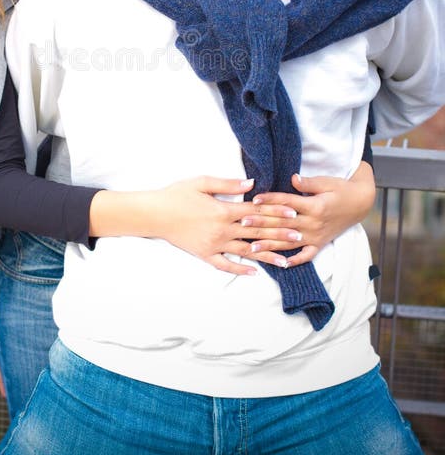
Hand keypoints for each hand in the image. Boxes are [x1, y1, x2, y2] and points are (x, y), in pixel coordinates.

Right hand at [90, 176, 306, 275]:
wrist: (154, 214)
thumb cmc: (177, 194)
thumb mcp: (201, 182)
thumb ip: (228, 184)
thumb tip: (252, 184)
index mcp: (223, 210)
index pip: (256, 212)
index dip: (277, 212)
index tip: (294, 213)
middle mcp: (222, 230)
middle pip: (257, 233)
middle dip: (280, 234)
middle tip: (300, 236)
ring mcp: (214, 245)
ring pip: (246, 252)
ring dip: (268, 256)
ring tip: (287, 259)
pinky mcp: (205, 255)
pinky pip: (225, 265)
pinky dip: (240, 269)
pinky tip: (255, 272)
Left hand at [246, 161, 375, 266]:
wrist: (360, 203)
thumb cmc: (341, 189)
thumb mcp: (326, 182)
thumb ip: (308, 183)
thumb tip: (293, 178)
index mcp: (315, 206)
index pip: (288, 203)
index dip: (270, 200)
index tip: (254, 199)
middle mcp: (313, 224)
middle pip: (283, 224)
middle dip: (262, 224)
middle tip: (243, 224)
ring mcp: (316, 236)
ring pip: (289, 242)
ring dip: (270, 245)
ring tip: (252, 248)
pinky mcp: (320, 244)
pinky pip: (306, 256)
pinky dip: (294, 261)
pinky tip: (280, 264)